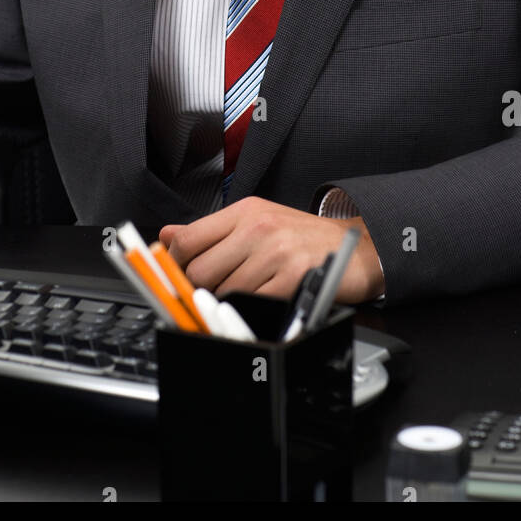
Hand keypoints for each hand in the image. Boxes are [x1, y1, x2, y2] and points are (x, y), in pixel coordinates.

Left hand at [159, 197, 383, 303]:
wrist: (352, 248)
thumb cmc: (301, 237)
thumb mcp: (256, 221)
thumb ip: (210, 231)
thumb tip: (167, 235)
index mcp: (245, 211)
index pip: (189, 238)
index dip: (176, 264)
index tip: (177, 276)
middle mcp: (258, 227)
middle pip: (200, 270)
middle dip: (202, 289)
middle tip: (215, 292)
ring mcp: (276, 252)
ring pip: (224, 291)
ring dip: (230, 301)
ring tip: (247, 293)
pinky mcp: (291, 277)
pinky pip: (252, 303)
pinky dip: (253, 309)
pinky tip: (263, 299)